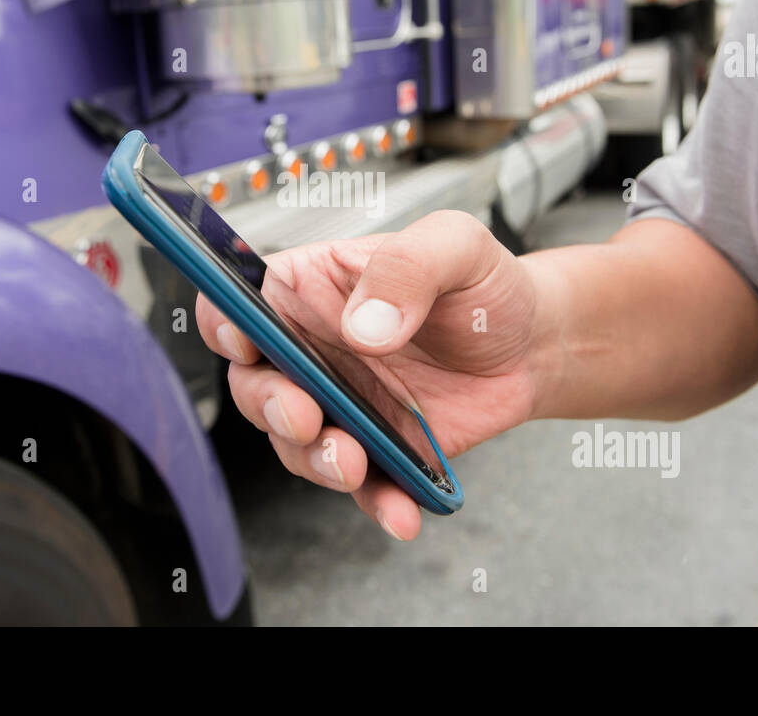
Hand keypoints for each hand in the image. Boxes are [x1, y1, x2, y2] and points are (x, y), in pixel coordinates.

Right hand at [196, 211, 545, 539]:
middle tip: (305, 415)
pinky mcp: (376, 448)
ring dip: (314, 459)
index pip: (241, 301)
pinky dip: (375, 502)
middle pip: (254, 382)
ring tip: (352, 462)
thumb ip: (407, 269)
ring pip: (295, 443)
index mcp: (313, 288)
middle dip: (269, 405)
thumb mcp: (455, 245)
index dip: (225, 320)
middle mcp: (313, 349)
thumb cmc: (482, 283)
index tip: (244, 342)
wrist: (532, 344)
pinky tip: (401, 512)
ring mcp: (341, 403)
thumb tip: (365, 326)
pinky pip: (360, 484)